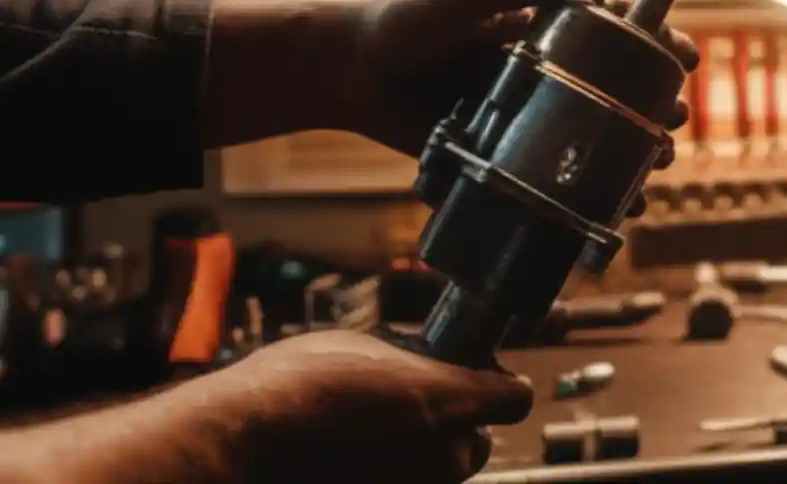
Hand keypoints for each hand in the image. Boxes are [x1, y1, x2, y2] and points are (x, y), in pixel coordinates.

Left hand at [207, 0, 699, 214]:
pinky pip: (547, 176)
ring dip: (628, 156)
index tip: (683, 58)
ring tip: (651, 168)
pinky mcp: (500, 155)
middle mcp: (543, 75)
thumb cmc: (403, 20)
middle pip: (615, 94)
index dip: (654, 46)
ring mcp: (524, 118)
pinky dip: (580, 195)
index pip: (614, 36)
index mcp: (543, 29)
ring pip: (590, 140)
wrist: (347, 70)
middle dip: (653, 109)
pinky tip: (608, 211)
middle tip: (673, 123)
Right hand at [214, 330, 530, 482]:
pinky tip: (353, 455)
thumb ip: (410, 358)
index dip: (497, 384)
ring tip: (370, 430)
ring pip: (442, 470)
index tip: (474, 373)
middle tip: (411, 403)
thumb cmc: (294, 387)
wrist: (242, 443)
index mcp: (450, 402)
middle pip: (478, 440)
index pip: (515, 397)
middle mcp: (447, 455)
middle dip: (455, 423)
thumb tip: (423, 360)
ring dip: (422, 451)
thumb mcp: (362, 345)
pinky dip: (391, 473)